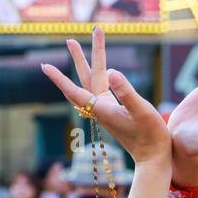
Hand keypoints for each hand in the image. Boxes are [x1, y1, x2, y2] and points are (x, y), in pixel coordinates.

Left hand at [41, 26, 170, 165]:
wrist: (154, 158)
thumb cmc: (150, 136)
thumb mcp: (141, 110)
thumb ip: (127, 92)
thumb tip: (112, 71)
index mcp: (103, 108)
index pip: (75, 90)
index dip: (59, 78)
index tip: (44, 66)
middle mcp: (101, 108)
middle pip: (84, 79)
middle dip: (78, 58)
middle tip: (70, 40)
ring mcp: (108, 110)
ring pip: (92, 83)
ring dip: (86, 65)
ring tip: (81, 48)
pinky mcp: (115, 112)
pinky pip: (99, 90)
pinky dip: (96, 78)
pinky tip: (102, 73)